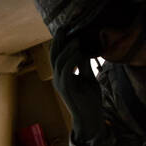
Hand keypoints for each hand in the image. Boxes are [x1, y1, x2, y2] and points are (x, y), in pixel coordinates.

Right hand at [50, 31, 104, 145]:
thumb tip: (85, 50)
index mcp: (63, 75)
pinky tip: (79, 52)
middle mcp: (58, 78)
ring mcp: (60, 83)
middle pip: (55, 55)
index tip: (67, 29)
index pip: (58, 55)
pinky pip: (66, 70)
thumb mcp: (88, 78)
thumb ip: (84, 65)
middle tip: (65, 27)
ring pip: (59, 61)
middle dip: (59, 40)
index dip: (61, 42)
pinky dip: (72, 59)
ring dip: (68, 49)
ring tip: (76, 39)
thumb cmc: (90, 100)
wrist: (90, 118)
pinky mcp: (66, 88)